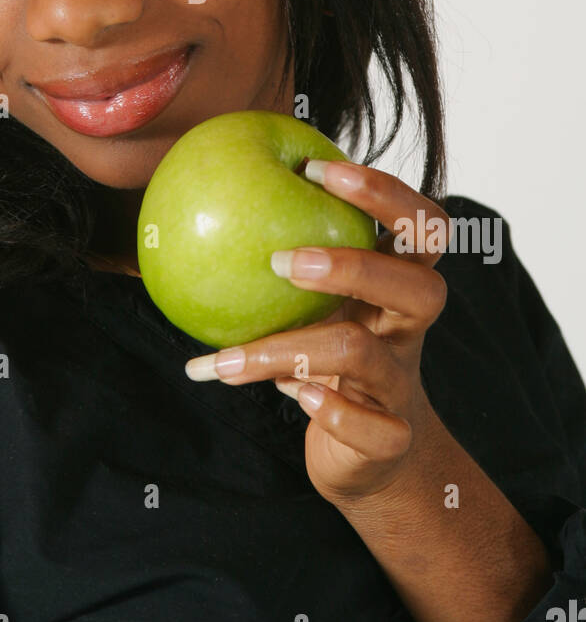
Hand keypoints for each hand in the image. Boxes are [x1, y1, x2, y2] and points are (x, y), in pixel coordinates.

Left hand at [184, 160, 450, 507]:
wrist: (374, 453)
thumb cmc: (332, 354)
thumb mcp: (317, 301)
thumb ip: (285, 256)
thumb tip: (198, 201)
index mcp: (398, 282)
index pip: (423, 226)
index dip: (383, 192)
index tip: (315, 168)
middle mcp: (407, 328)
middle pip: (422, 287)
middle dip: (355, 266)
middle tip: (284, 260)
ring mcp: (399, 384)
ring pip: (362, 355)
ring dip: (289, 346)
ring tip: (232, 354)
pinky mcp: (389, 438)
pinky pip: (369, 426)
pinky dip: (329, 409)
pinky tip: (289, 394)